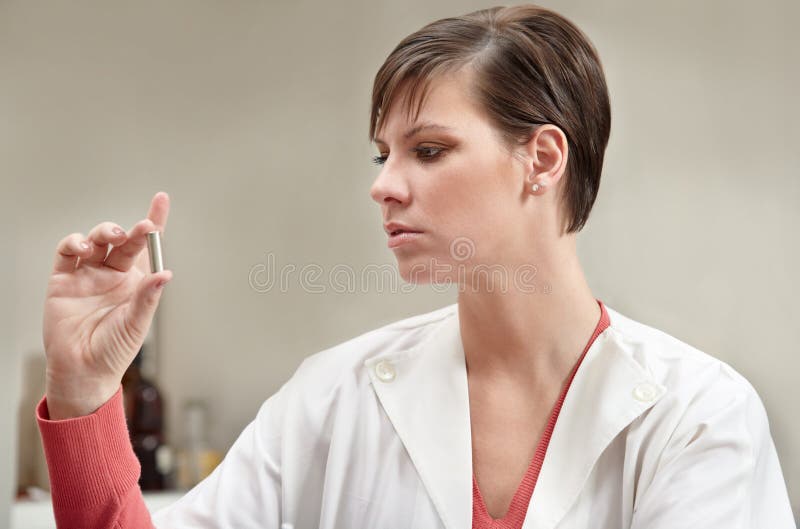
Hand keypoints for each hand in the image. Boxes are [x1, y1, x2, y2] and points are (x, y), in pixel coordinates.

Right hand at [42, 192, 172, 418]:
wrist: (82, 371)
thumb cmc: (113, 350)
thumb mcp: (136, 324)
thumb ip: (147, 298)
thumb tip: (165, 274)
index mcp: (136, 281)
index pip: (147, 247)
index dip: (154, 223)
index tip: (161, 199)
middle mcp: (113, 274)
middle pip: (123, 241)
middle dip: (132, 230)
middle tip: (140, 228)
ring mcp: (88, 274)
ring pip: (96, 240)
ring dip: (104, 231)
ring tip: (111, 237)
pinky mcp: (63, 279)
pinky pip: (68, 252)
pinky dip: (74, 242)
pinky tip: (84, 246)